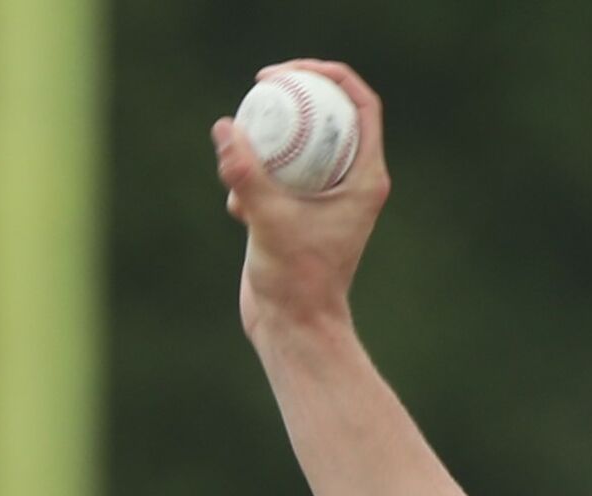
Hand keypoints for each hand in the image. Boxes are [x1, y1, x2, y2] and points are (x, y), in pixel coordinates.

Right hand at [211, 59, 390, 337]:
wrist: (295, 326)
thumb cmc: (297, 281)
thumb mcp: (268, 221)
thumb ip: (247, 174)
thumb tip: (225, 128)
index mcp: (366, 178)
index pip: (361, 106)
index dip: (328, 76)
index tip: (287, 72)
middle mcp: (351, 182)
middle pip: (328, 116)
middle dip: (292, 98)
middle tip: (257, 87)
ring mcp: (325, 196)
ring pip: (296, 145)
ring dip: (263, 146)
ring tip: (240, 170)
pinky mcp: (298, 211)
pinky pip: (274, 174)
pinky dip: (250, 181)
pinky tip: (238, 210)